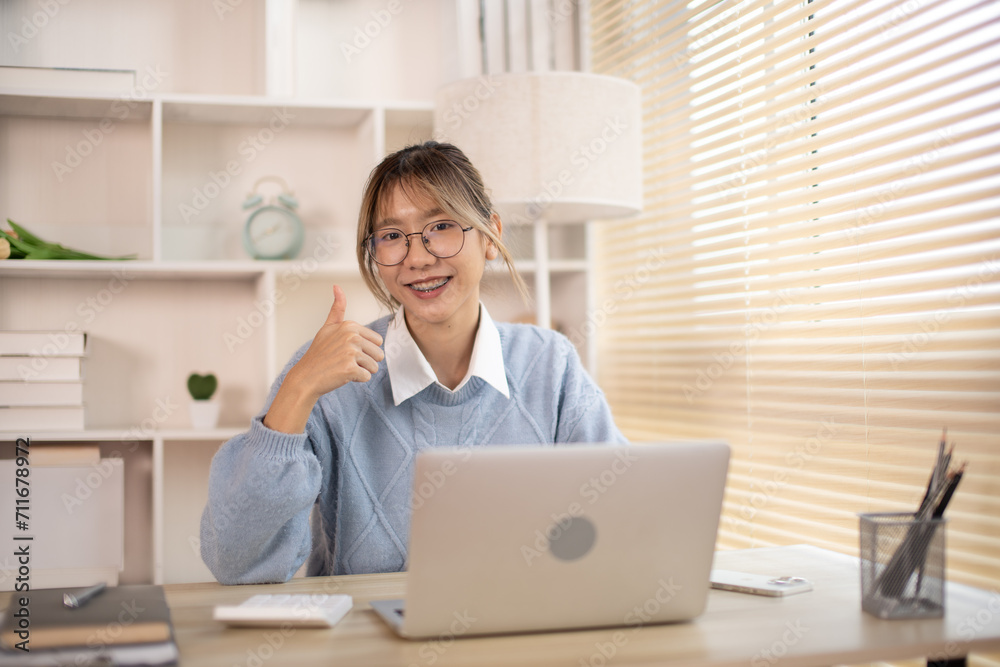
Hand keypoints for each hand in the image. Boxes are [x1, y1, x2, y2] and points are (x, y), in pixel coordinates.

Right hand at [263, 285, 383, 432]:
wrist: (306, 377)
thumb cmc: (319, 354)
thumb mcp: (328, 327)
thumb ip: (337, 308)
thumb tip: (337, 286)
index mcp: (350, 325)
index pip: (377, 341)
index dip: (365, 349)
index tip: (346, 350)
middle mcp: (351, 336)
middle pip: (379, 354)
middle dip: (366, 361)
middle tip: (345, 361)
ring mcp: (351, 352)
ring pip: (374, 366)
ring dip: (362, 371)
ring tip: (344, 368)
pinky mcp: (350, 368)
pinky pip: (366, 377)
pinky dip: (356, 379)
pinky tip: (342, 375)